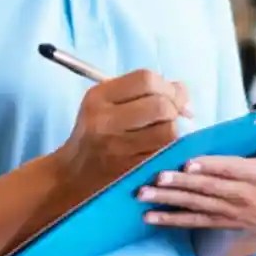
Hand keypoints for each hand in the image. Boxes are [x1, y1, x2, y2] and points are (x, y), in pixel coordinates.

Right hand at [53, 70, 192, 190]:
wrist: (72, 176)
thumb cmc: (97, 133)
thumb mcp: (106, 103)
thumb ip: (141, 90)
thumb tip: (183, 93)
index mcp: (99, 97)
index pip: (146, 79)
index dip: (169, 86)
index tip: (174, 96)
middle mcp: (105, 121)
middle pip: (161, 106)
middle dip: (175, 109)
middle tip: (174, 116)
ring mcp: (117, 148)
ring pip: (168, 132)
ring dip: (174, 132)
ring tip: (165, 134)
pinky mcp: (128, 171)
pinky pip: (164, 155)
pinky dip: (170, 151)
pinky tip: (161, 151)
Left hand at [138, 122, 255, 229]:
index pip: (232, 170)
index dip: (211, 166)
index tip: (189, 161)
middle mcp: (241, 197)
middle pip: (208, 189)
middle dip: (181, 183)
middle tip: (156, 177)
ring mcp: (226, 212)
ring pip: (195, 205)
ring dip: (168, 200)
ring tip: (144, 193)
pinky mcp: (214, 222)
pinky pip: (190, 222)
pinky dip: (168, 219)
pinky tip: (148, 215)